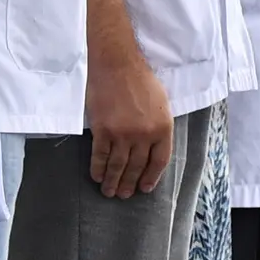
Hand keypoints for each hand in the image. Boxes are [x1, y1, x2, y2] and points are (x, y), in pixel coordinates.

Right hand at [85, 41, 174, 197]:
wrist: (117, 64)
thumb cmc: (140, 80)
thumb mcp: (161, 103)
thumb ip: (158, 126)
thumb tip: (152, 149)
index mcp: (163, 128)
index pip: (160, 161)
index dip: (151, 177)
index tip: (144, 188)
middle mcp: (145, 135)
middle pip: (137, 167)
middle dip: (129, 183)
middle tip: (123, 194)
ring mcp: (123, 134)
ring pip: (117, 166)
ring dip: (112, 181)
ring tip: (109, 192)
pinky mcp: (103, 130)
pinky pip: (100, 156)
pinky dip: (98, 169)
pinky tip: (97, 176)